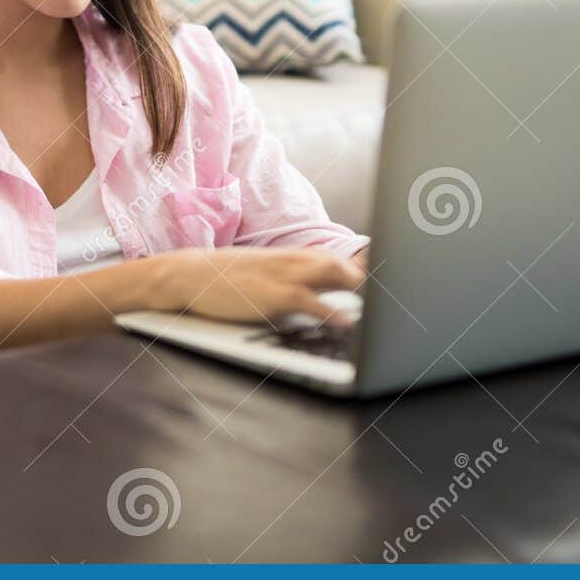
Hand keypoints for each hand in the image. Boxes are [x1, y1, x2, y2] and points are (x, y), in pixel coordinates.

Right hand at [148, 245, 365, 327]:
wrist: (189, 276)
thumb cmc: (223, 280)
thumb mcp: (259, 273)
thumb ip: (286, 279)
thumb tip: (310, 295)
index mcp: (289, 257)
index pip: (334, 256)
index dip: (363, 264)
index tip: (385, 275)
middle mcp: (291, 261)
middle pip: (340, 263)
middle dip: (367, 277)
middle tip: (389, 295)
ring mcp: (283, 276)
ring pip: (332, 274)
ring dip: (357, 288)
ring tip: (377, 305)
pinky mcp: (274, 295)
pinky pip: (311, 301)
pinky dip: (333, 312)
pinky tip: (347, 322)